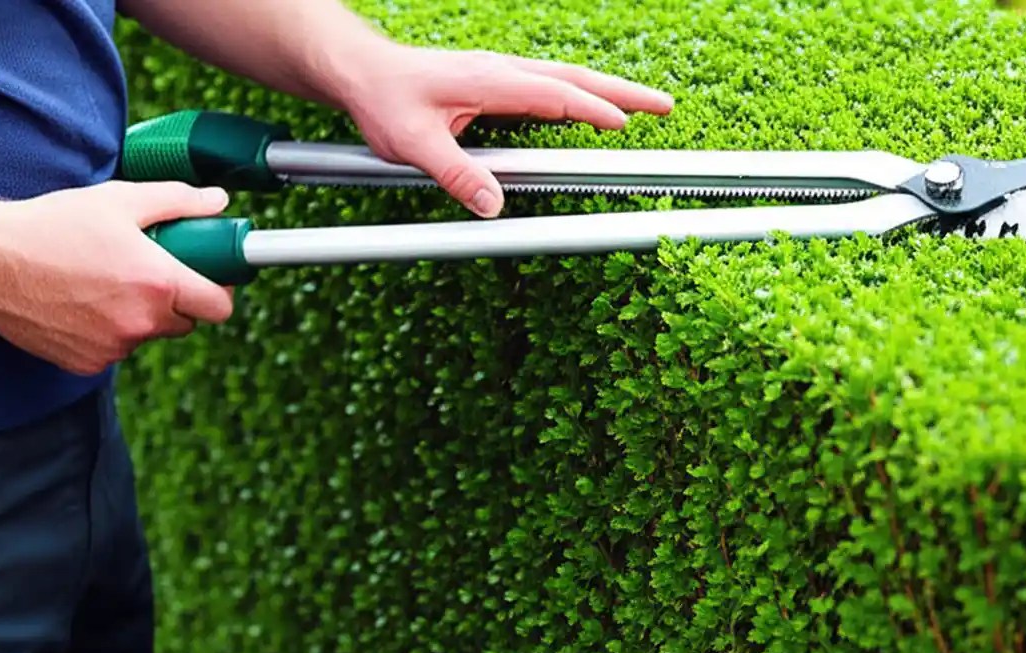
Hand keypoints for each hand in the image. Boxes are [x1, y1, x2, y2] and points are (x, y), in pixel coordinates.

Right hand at [0, 181, 234, 374]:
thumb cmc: (52, 226)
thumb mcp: (120, 201)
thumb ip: (178, 201)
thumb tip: (218, 202)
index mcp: (159, 284)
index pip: (220, 307)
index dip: (222, 291)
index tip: (213, 276)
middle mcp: (141, 322)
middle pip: (186, 321)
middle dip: (179, 299)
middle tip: (154, 270)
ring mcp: (114, 347)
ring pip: (149, 334)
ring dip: (142, 314)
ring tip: (109, 280)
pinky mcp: (87, 362)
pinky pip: (115, 348)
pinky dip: (109, 330)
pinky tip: (84, 301)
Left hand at [339, 42, 674, 217]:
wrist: (360, 71)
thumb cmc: (383, 102)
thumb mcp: (412, 145)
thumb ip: (454, 175)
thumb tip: (493, 207)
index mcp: (488, 81)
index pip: (553, 93)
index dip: (590, 109)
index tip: (625, 124)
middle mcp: (501, 71)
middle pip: (575, 78)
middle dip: (624, 92)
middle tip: (666, 106)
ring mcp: (500, 73)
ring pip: (566, 77)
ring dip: (607, 90)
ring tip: (644, 107)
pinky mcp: (495, 81)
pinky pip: (550, 84)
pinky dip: (581, 93)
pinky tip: (590, 108)